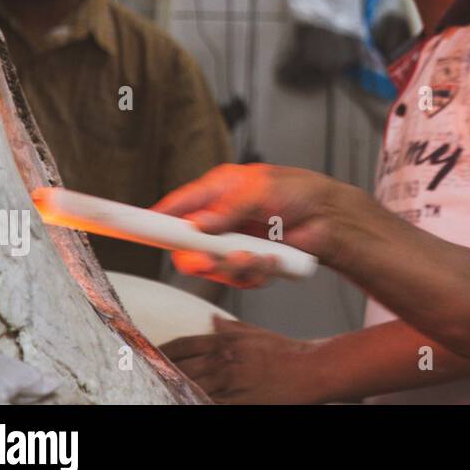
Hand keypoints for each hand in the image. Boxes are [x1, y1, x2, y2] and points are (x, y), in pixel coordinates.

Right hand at [152, 163, 339, 287]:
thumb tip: (199, 225)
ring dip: (233, 265)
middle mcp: (220, 219)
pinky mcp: (249, 263)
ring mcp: (233, 243)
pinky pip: (239, 279)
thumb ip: (229, 208)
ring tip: (257, 254)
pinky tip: (272, 258)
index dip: (156, 218)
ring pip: (212, 268)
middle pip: (186, 248)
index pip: (178, 206)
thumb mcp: (261, 190)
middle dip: (196, 257)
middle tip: (207, 259)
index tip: (138, 227)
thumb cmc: (298, 191)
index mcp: (218, 191)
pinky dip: (254, 273)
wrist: (330, 217)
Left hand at [159, 317, 323, 403]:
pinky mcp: (239, 400)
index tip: (147, 355)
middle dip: (159, 371)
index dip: (162, 350)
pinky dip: (194, 402)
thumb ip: (232, 327)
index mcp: (227, 340)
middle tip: (141, 375)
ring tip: (154, 392)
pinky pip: (209, 403)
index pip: (184, 344)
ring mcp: (230, 381)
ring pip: (190, 386)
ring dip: (171, 389)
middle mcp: (225, 359)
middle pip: (180, 366)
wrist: (311, 368)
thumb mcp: (257, 333)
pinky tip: (181, 402)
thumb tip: (212, 320)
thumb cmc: (287, 352)